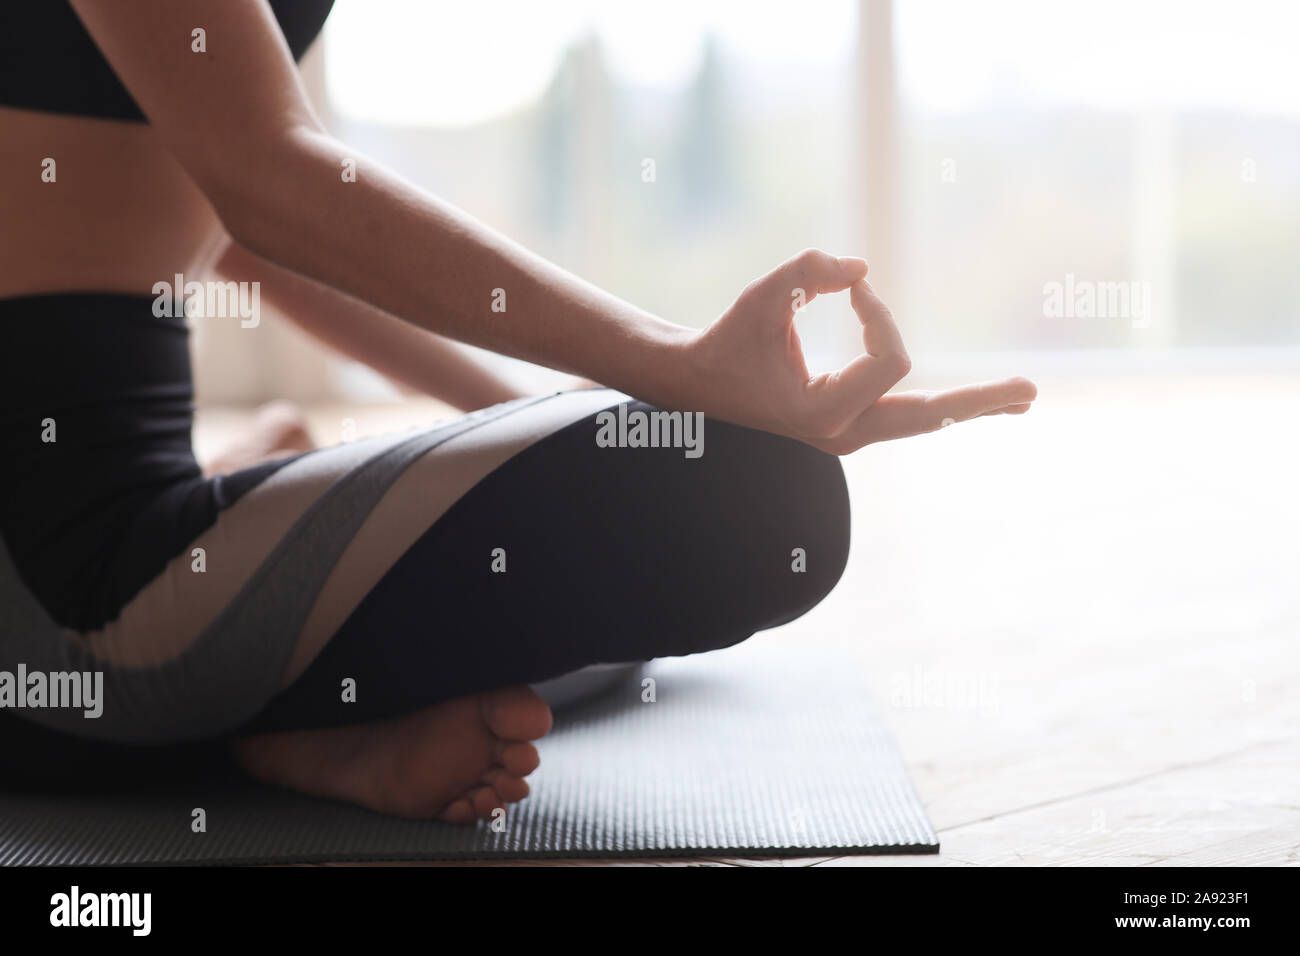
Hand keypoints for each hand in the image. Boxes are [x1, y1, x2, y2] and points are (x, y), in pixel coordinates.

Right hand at [683, 249, 1036, 454]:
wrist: (700, 384)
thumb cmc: (729, 341)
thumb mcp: (762, 298)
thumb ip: (808, 272)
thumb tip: (863, 269)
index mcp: (822, 413)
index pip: (889, 360)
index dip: (881, 314)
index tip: (851, 289)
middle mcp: (841, 435)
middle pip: (928, 416)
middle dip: (978, 401)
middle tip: (1032, 391)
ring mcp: (848, 436)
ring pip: (923, 421)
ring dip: (972, 405)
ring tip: (1022, 398)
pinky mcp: (850, 426)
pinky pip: (907, 415)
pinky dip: (944, 405)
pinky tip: (982, 404)